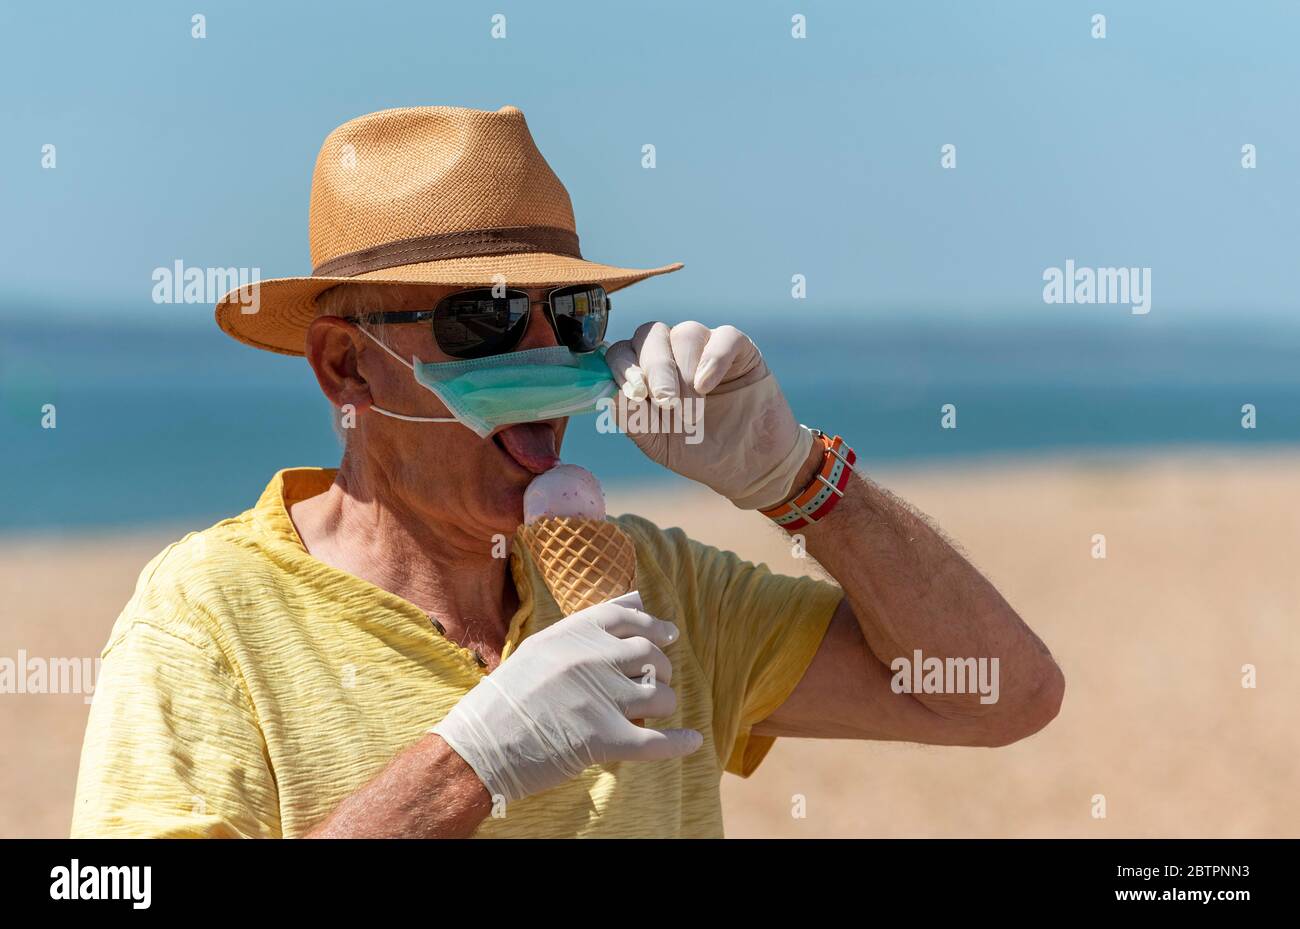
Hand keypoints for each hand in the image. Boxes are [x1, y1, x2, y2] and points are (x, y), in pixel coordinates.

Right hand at [429, 592, 702, 804]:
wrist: (478, 747)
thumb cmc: (505, 701)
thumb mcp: (541, 649)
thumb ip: (587, 626)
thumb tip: (638, 596)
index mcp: (572, 634)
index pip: (627, 617)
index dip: (653, 625)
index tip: (668, 635)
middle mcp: (590, 658)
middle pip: (650, 655)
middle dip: (659, 671)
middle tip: (653, 683)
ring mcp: (600, 697)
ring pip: (660, 695)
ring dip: (661, 705)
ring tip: (650, 714)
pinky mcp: (605, 737)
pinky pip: (657, 740)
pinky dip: (678, 743)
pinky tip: (691, 741)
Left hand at [604, 322, 814, 509]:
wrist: (749, 467)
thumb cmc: (699, 452)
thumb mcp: (658, 442)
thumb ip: (633, 418)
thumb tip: (612, 393)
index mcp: (646, 372)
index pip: (623, 351)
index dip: (622, 366)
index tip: (635, 394)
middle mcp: (673, 353)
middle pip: (651, 335)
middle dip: (655, 368)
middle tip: (666, 402)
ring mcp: (706, 348)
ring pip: (686, 334)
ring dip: (685, 372)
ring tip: (692, 410)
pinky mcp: (741, 350)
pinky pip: (725, 337)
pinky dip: (714, 358)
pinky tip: (708, 386)